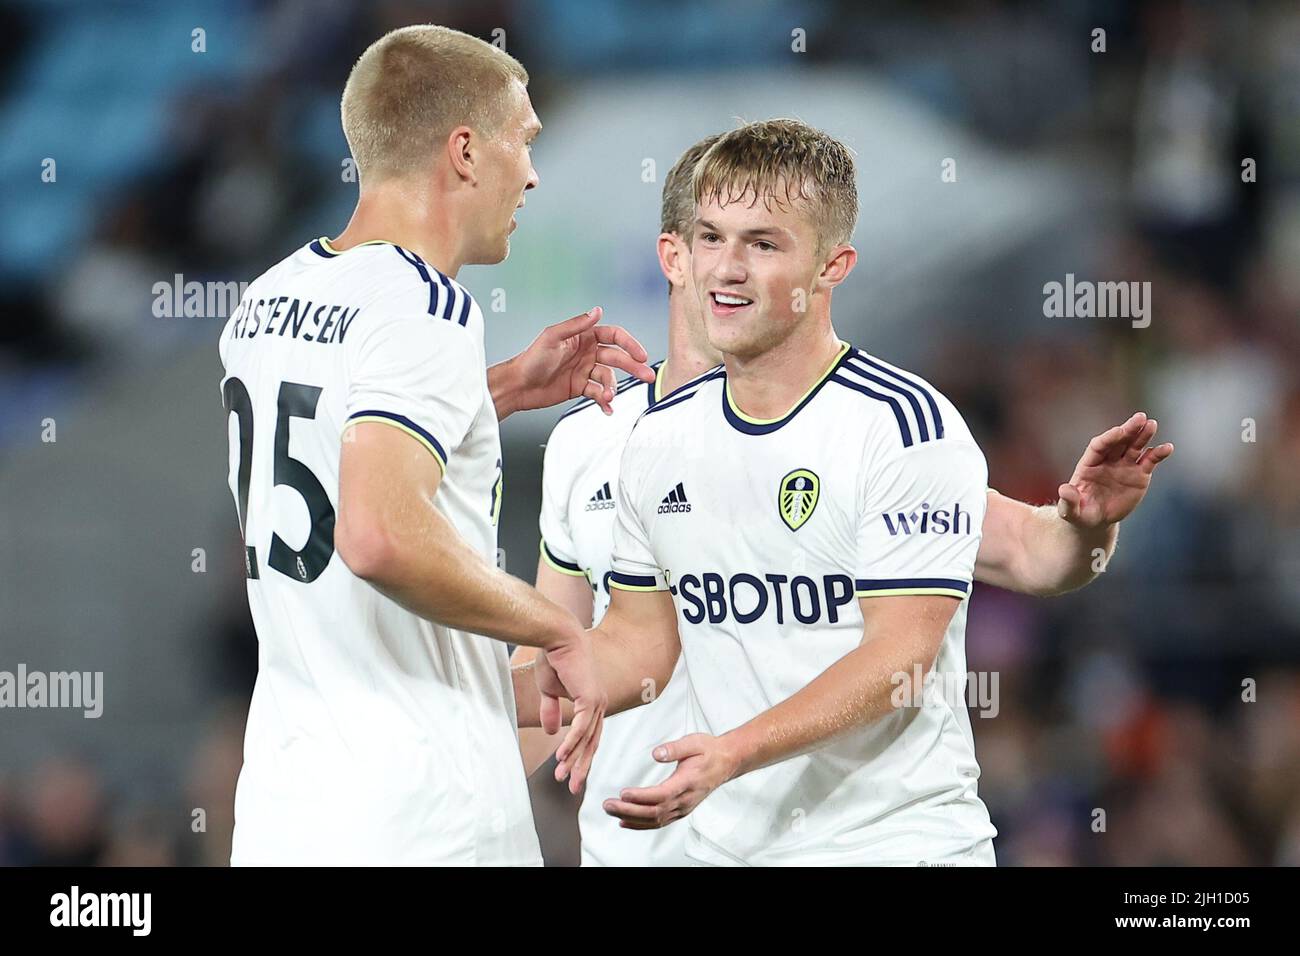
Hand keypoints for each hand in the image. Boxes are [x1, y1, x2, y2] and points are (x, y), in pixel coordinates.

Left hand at [501, 307, 653, 415]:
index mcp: (583, 337)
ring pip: (608, 378)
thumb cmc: (531, 359)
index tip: (640, 355)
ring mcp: (585, 371)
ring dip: (612, 388)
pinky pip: (598, 393)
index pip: (613, 336)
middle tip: (647, 376)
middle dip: (633, 367)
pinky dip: (604, 401)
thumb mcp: (553, 337)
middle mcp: (587, 353)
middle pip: (617, 358)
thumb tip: (597, 311)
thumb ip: (576, 324)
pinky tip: (608, 408)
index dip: (629, 344)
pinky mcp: (580, 388)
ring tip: (608, 397)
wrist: (519, 385)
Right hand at [534, 633, 605, 793]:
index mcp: (591, 702)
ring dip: (573, 760)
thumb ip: (551, 711)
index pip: (588, 736)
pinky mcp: (589, 698)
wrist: (556, 637)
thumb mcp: (549, 690)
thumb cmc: (553, 658)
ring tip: (564, 778)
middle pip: (591, 743)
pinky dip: (571, 744)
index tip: (569, 773)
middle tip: (574, 788)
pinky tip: (562, 758)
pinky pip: (581, 728)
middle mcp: (598, 704)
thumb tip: (553, 733)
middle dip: (581, 767)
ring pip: (586, 739)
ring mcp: (596, 702)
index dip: (579, 755)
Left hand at [602, 733, 738, 828]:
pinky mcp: (681, 810)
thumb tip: (656, 753)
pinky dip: (641, 824)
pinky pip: (659, 822)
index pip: (661, 794)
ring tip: (611, 811)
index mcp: (687, 782)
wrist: (726, 762)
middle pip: (654, 811)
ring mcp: (683, 807)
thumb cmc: (709, 751)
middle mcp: (685, 799)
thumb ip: (674, 748)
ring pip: (655, 820)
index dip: (641, 797)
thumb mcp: (694, 742)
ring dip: (631, 818)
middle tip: (608, 804)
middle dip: (629, 810)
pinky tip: (625, 822)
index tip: (623, 793)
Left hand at [1057, 412, 1172, 527]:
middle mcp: (1108, 460)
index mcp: (1089, 464)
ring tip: (1152, 425)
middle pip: (1119, 441)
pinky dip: (1158, 454)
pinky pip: (1149, 461)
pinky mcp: (1139, 474)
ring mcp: (1124, 465)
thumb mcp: (1071, 512)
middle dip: (1128, 429)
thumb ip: (1068, 501)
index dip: (1109, 438)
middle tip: (1140, 417)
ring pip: (1134, 446)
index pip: (1099, 445)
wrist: (1097, 520)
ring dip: (1143, 435)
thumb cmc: (1080, 514)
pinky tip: (1168, 448)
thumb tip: (1064, 489)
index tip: (1120, 431)